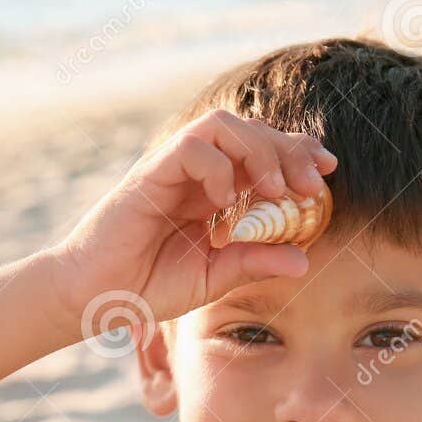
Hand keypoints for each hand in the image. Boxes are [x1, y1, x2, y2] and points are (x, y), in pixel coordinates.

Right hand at [47, 110, 335, 329]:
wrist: (94, 296)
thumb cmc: (146, 287)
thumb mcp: (214, 279)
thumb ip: (255, 263)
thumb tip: (305, 259)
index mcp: (213, 193)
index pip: (262, 152)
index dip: (297, 153)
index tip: (327, 172)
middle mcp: (195, 173)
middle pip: (250, 131)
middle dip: (289, 149)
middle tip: (312, 183)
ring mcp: (171, 169)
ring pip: (221, 125)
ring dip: (257, 150)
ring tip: (272, 188)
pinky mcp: (150, 173)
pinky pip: (191, 147)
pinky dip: (218, 168)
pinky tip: (224, 202)